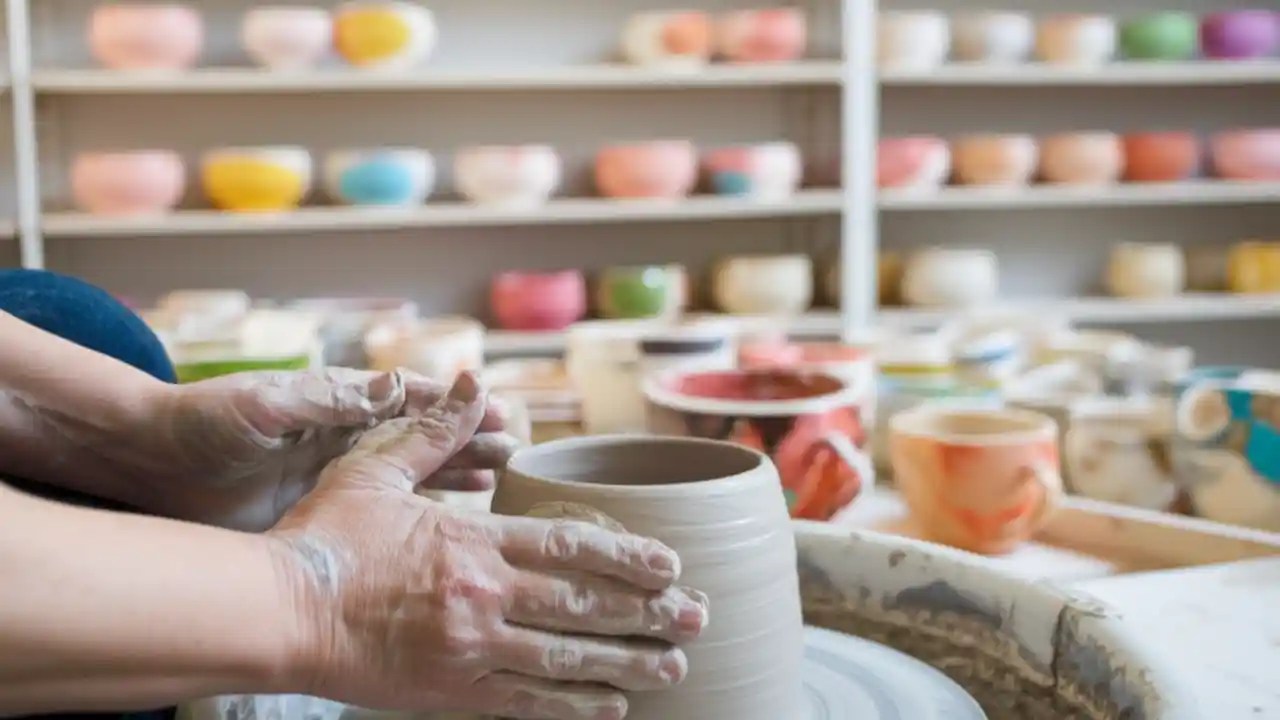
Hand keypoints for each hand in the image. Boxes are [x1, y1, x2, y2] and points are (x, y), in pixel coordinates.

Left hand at [137, 368, 517, 530]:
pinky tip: (454, 516)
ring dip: (457, 471)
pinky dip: (423, 506)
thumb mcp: (262, 405)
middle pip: (423, 434)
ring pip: (413, 471)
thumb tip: (391, 383)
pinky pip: (385, 506)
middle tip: (517, 446)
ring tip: (502, 478)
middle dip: (471, 436)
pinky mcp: (323, 506)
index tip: (497, 408)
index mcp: (336, 400)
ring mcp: (337, 471)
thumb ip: (324, 399)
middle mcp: (346, 433)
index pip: (409, 400)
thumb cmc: (202, 423)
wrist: (154, 465)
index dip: (455, 405)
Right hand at [270, 373, 708, 719]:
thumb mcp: (375, 471)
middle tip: (697, 617)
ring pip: (568, 658)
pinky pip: (527, 702)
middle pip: (585, 604)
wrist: (278, 612)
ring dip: (629, 663)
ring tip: (674, 667)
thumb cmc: (323, 539)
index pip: (570, 546)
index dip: (628, 556)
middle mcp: (484, 595)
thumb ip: (432, 432)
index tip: (671, 564)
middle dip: (649, 612)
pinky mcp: (452, 692)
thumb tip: (471, 382)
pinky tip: (612, 708)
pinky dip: (574, 706)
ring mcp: (471, 648)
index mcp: (472, 539)